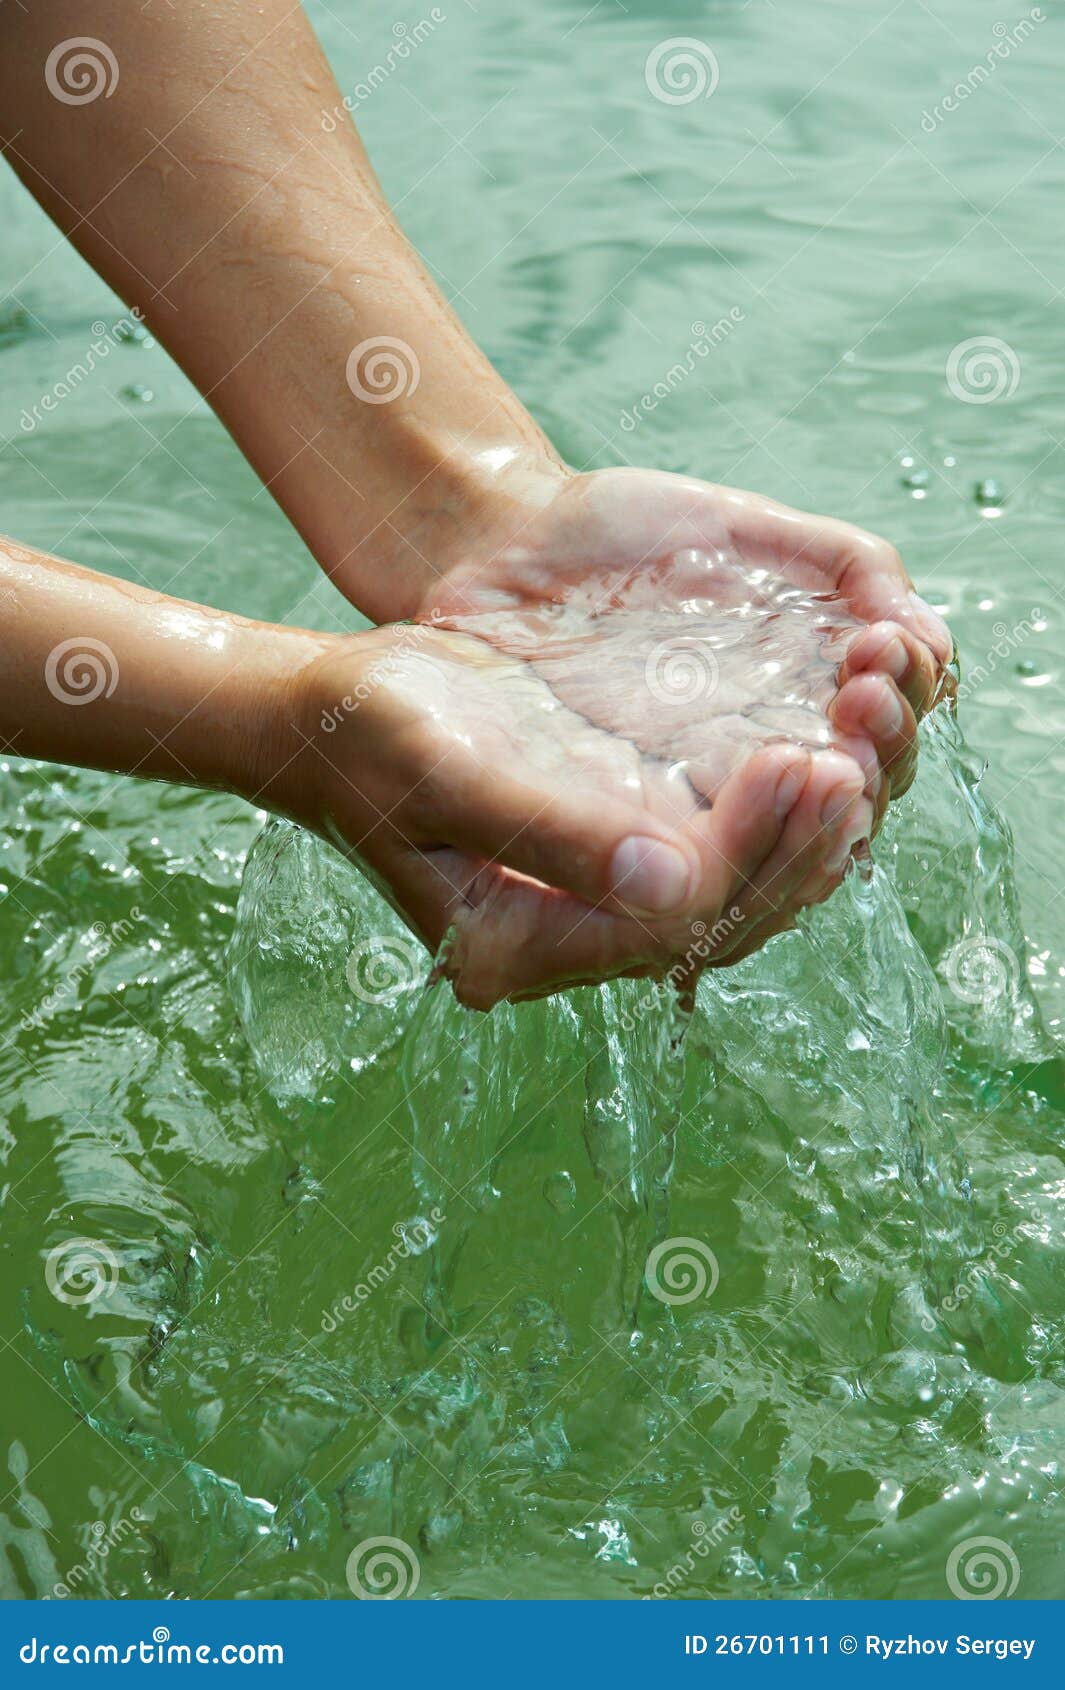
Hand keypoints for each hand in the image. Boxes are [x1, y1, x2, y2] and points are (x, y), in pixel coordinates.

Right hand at [294, 490, 950, 1008]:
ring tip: (855, 765)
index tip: (803, 766)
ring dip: (792, 841)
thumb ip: (550, 830)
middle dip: (792, 851)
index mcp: (513, 945)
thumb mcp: (448, 770)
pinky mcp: (603, 864)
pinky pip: (707, 861)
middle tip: (855, 769)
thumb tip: (672, 882)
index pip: (667, 921)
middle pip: (711, 924)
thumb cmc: (369, 735)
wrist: (329, 718)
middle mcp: (558, 946)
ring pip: (722, 901)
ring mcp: (583, 911)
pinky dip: (763, 821)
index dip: (747, 849)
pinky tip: (811, 765)